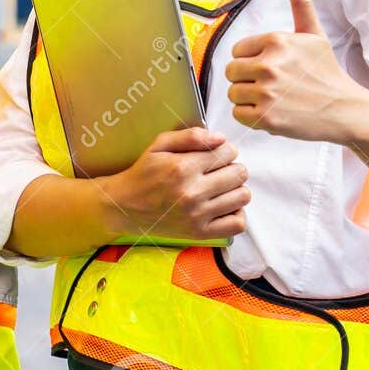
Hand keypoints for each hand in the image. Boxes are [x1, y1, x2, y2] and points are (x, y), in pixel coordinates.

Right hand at [98, 127, 249, 242]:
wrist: (125, 206)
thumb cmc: (143, 173)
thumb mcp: (159, 145)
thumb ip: (190, 136)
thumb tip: (221, 138)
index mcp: (183, 167)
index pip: (228, 152)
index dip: (226, 150)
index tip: (217, 154)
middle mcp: (193, 192)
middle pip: (239, 173)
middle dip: (232, 167)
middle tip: (219, 170)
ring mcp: (198, 215)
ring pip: (242, 196)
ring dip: (236, 189)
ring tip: (221, 188)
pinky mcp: (200, 233)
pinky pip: (237, 223)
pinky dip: (236, 213)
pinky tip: (223, 206)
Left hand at [225, 0, 368, 142]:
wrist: (344, 109)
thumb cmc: (327, 72)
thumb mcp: (314, 34)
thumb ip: (300, 3)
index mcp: (276, 41)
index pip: (238, 50)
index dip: (251, 60)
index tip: (271, 68)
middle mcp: (269, 65)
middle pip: (231, 71)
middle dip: (247, 79)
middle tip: (270, 85)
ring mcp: (267, 92)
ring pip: (233, 93)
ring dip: (248, 98)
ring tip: (272, 99)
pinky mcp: (266, 118)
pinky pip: (238, 113)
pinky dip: (251, 116)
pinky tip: (271, 112)